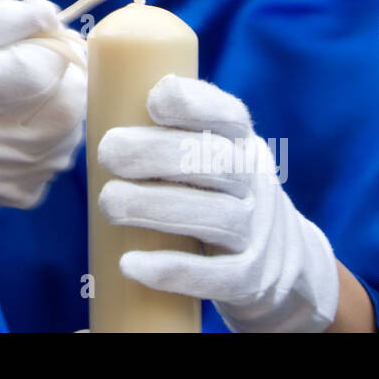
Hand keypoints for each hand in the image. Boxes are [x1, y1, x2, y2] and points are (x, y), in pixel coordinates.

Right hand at [0, 0, 86, 243]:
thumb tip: (51, 15)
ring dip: (62, 105)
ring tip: (25, 102)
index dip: (50, 47)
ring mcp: (3, 176)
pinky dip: (54, 136)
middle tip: (39, 70)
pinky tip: (20, 133)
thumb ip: (2, 19)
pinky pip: (64, 153)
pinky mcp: (24, 195)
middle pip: (68, 100)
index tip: (38, 42)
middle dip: (65, 75)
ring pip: (73, 126)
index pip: (39, 67)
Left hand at [97, 75, 338, 331]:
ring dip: (155, 208)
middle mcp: (255, 182)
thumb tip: (94, 100)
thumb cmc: (218, 193)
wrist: (283, 264)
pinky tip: (130, 264)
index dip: (195, 105)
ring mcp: (256, 233)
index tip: (153, 99)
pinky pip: (215, 277)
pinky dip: (172, 271)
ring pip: (215, 217)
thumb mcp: (212, 152)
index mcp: (241, 142)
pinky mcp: (249, 279)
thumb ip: (168, 129)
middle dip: (157, 153)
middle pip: (216, 162)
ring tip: (108, 203)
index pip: (230, 115)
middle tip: (107, 152)